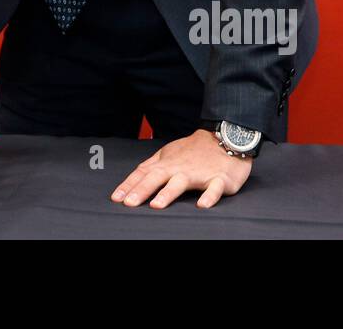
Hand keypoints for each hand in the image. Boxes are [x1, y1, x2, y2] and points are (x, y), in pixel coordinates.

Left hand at [111, 129, 252, 209]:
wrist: (226, 138)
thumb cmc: (194, 150)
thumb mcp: (169, 154)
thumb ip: (151, 167)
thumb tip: (131, 181)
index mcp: (166, 163)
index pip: (143, 174)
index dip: (129, 186)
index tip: (116, 198)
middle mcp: (179, 168)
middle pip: (157, 177)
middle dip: (142, 190)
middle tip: (129, 203)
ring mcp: (199, 173)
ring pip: (181, 183)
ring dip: (168, 193)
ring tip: (156, 204)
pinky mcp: (219, 179)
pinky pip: (214, 189)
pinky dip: (209, 196)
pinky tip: (202, 205)